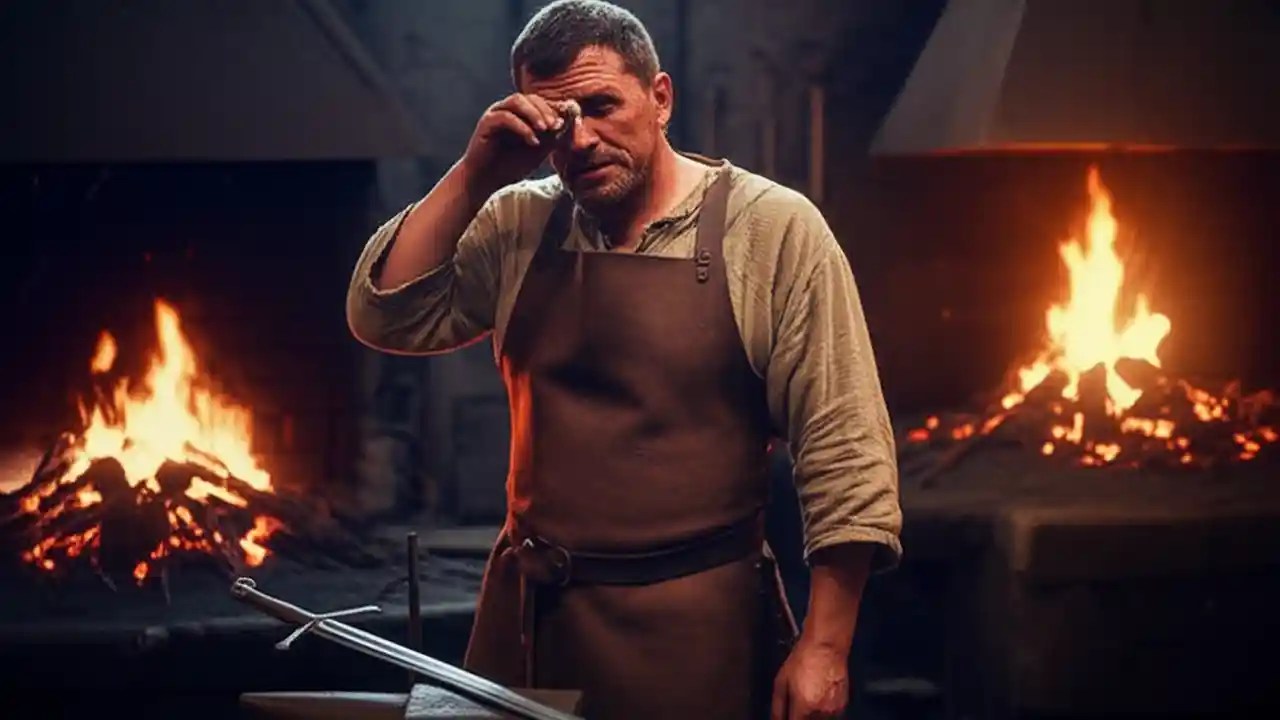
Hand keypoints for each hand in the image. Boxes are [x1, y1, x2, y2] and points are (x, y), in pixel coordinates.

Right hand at [460, 93, 574, 196]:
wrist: (486, 180)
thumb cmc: (511, 166)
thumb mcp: (539, 152)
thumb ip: (553, 137)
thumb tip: (567, 121)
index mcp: (519, 114)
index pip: (539, 101)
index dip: (554, 108)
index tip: (566, 121)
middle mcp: (506, 109)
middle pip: (529, 97)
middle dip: (545, 110)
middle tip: (556, 125)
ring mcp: (495, 114)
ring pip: (516, 101)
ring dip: (534, 113)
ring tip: (546, 129)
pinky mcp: (486, 123)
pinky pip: (505, 117)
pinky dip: (522, 127)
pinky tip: (533, 141)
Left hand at [771, 638, 849, 719]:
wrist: (826, 646)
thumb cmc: (802, 660)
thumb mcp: (781, 681)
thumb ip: (778, 706)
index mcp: (804, 706)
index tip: (788, 716)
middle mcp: (821, 712)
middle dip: (801, 717)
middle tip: (797, 707)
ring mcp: (834, 710)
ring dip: (812, 717)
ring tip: (809, 700)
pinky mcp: (843, 705)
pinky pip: (831, 717)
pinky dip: (823, 714)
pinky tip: (819, 699)